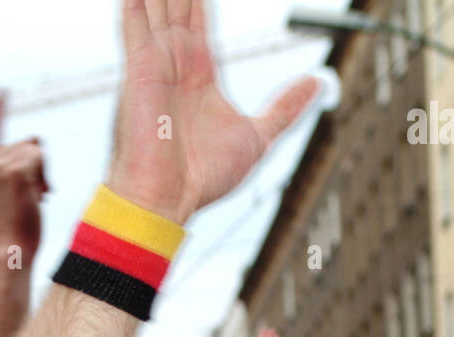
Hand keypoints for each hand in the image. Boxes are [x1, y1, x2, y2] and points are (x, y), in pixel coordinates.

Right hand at [0, 92, 48, 264]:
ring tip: (35, 197)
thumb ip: (20, 163)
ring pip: (35, 150)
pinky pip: (39, 157)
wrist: (13, 248)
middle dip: (37, 165)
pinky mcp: (13, 171)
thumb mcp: (16, 189)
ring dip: (43, 173)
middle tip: (36, 192)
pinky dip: (44, 176)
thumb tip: (37, 139)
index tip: (2, 90)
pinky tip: (38, 196)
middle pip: (25, 142)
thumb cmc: (18, 224)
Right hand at [107, 0, 319, 223]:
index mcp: (199, 69)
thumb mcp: (259, 136)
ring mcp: (155, 60)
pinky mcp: (140, 67)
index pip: (200, 10)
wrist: (167, 200)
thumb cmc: (203, 177)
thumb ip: (286, 106)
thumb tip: (318, 83)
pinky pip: (135, 16)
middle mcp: (176, 58)